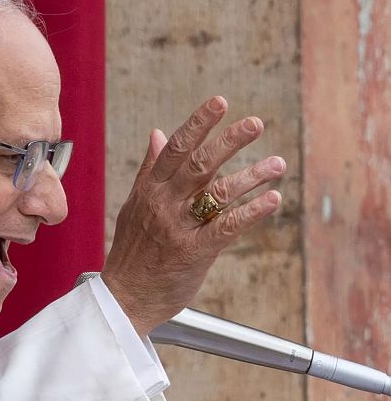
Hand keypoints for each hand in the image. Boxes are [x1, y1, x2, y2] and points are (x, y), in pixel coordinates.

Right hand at [102, 96, 285, 336]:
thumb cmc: (131, 252)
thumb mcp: (133, 206)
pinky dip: (251, 212)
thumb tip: (156, 133)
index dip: (198, 123)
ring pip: (218, 193)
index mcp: (149, 190)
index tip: (220, 102)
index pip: (175, 148)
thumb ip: (149, 170)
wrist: (123, 298)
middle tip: (256, 123)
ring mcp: (178, 228)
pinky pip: (226, 227)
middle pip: (199, 164)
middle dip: (229, 140)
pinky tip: (272, 199)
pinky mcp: (193, 252)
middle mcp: (163, 204)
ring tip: (277, 163)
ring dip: (251, 175)